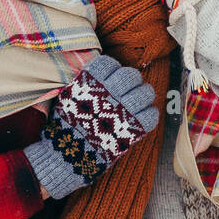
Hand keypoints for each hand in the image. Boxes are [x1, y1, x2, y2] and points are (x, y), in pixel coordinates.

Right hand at [23, 54, 157, 200]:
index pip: (109, 63)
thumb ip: (86, 83)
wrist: (68, 155)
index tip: (110, 79)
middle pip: (131, 75)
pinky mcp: (135, 128)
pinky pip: (152, 114)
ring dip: (143, 96)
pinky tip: (140, 118)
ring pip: (146, 92)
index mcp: (92, 82)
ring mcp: (124, 110)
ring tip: (136, 103)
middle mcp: (110, 92)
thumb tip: (101, 75)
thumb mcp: (69, 97)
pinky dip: (149, 115)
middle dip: (131, 81)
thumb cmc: (66, 125)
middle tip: (127, 90)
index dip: (112, 69)